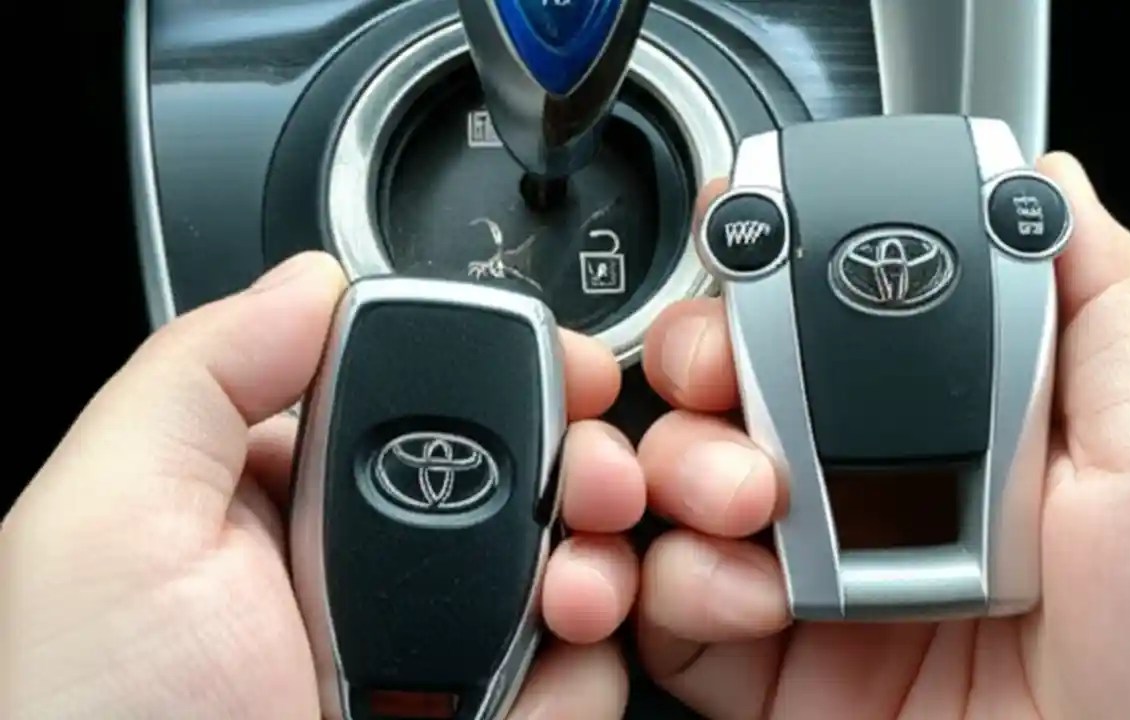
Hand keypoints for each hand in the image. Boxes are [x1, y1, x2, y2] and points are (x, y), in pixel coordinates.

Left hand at [1, 253, 646, 718]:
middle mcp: (361, 567)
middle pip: (512, 472)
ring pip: (561, 563)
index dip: (501, 367)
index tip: (564, 368)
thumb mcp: (111, 526)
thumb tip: (314, 280)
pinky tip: (551, 665)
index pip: (413, 391)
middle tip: (594, 482)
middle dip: (576, 460)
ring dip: (597, 560)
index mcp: (277, 496)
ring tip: (572, 592)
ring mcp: (430, 651)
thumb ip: (201, 376)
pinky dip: (589, 661)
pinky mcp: (488, 719)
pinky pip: (580, 667)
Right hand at [634, 154, 1129, 718]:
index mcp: (966, 420)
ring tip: (749, 503)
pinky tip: (748, 595)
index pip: (832, 318)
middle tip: (734, 388)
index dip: (768, 279)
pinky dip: (673, 589)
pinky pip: (673, 616)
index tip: (744, 259)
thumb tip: (1044, 182)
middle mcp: (882, 492)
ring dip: (678, 472)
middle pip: (731, 391)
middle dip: (700, 362)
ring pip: (678, 492)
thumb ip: (1099, 296)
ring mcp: (825, 587)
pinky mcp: (782, 679)